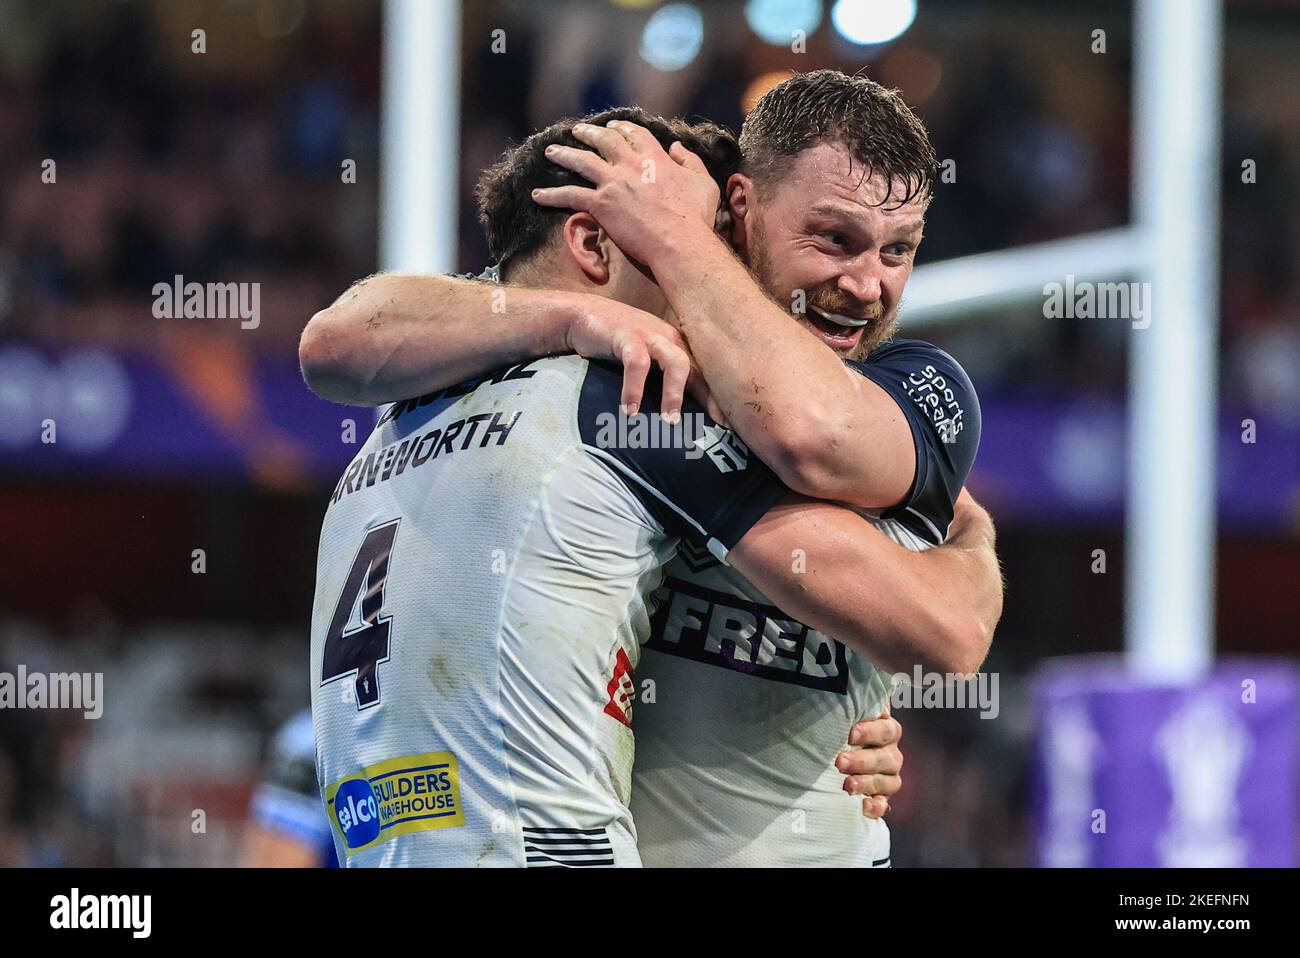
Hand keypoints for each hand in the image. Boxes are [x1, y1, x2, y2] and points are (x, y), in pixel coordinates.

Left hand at [532, 120, 720, 265]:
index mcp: (656, 159)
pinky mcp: (600, 205)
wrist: (680, 242)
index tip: (614, 127)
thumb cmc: (696, 218)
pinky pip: (569, 196)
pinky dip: (551, 195)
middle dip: (589, 133)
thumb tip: (679, 147)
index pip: (635, 135)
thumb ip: (691, 162)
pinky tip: (537, 194)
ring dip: (564, 155)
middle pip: (604, 141)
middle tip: (577, 131)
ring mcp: (613, 183)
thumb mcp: (703, 183)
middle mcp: (630, 165)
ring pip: (582, 162)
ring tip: (551, 151)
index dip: (623, 129)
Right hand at [565, 298, 713, 421]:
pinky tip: (630, 411)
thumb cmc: (616, 343)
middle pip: (699, 369)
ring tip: (670, 422)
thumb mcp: (646, 359)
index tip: (731, 427)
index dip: (719, 400)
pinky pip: (637, 364)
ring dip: (675, 394)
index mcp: (679, 346)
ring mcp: (650, 335)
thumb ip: (662, 379)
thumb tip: (674, 417)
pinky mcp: (627, 336)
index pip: (706, 374)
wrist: (582, 315)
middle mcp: (670, 339)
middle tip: (714, 427)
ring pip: (675, 363)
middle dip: (709, 398)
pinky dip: (634, 389)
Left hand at [835, 708, 903, 818]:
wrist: (832, 755)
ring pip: (888, 781)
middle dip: (862, 761)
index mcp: (884, 729)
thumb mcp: (841, 715)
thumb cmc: (837, 728)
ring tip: (846, 786)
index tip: (850, 734)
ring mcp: (888, 776)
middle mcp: (890, 752)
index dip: (871, 732)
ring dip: (867, 783)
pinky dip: (876, 807)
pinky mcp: (882, 796)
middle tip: (839, 762)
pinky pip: (886, 804)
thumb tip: (832, 679)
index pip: (886, 729)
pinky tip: (864, 807)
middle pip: (886, 757)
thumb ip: (844, 705)